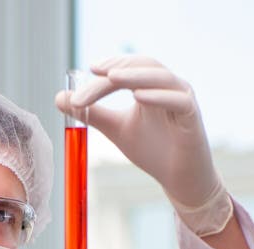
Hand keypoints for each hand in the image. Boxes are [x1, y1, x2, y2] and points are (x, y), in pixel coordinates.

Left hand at [56, 55, 217, 206]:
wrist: (178, 178)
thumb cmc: (152, 150)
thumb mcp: (115, 129)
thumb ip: (92, 113)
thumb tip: (60, 98)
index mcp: (150, 86)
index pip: (128, 69)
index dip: (110, 65)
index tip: (88, 70)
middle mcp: (168, 87)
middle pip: (142, 67)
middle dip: (116, 71)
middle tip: (92, 76)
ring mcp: (182, 99)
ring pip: (161, 78)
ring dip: (135, 76)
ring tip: (111, 78)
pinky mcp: (192, 117)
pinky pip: (178, 100)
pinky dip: (159, 96)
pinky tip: (138, 97)